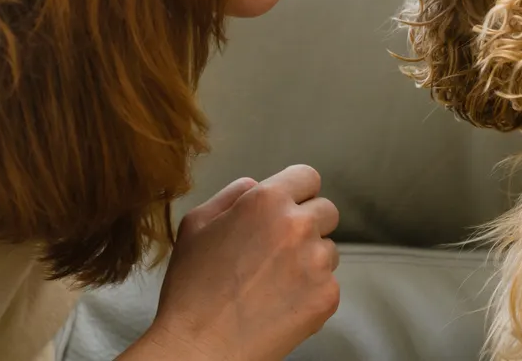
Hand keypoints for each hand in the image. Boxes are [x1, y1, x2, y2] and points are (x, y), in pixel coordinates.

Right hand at [121, 165, 340, 360]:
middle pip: (326, 211)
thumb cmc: (191, 288)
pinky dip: (311, 292)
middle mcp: (298, 225)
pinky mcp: (327, 296)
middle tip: (278, 250)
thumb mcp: (196, 224)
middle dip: (307, 225)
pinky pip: (329, 283)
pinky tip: (281, 303)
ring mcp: (316, 262)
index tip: (289, 208)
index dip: (297, 192)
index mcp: (266, 201)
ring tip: (274, 282)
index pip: (307, 177)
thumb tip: (256, 185)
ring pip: (329, 249)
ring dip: (310, 259)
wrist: (200, 347)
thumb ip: (232, 194)